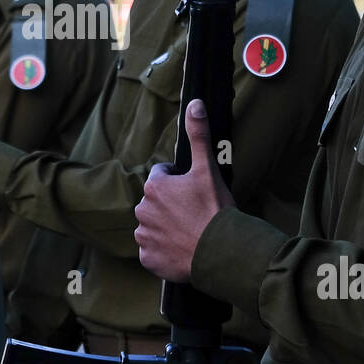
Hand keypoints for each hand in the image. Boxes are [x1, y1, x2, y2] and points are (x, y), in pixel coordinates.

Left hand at [134, 99, 233, 282]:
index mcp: (154, 187)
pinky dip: (164, 250)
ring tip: (190, 232)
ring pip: (153, 226)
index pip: (162, 177)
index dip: (180, 182)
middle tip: (195, 213)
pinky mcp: (148, 259)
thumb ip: (199, 135)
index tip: (195, 192)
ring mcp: (144, 236)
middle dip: (171, 205)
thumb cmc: (215, 209)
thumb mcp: (208, 169)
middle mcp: (142, 210)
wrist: (221, 252)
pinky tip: (182, 248)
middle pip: (156, 202)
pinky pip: (153, 250)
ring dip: (166, 227)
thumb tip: (195, 103)